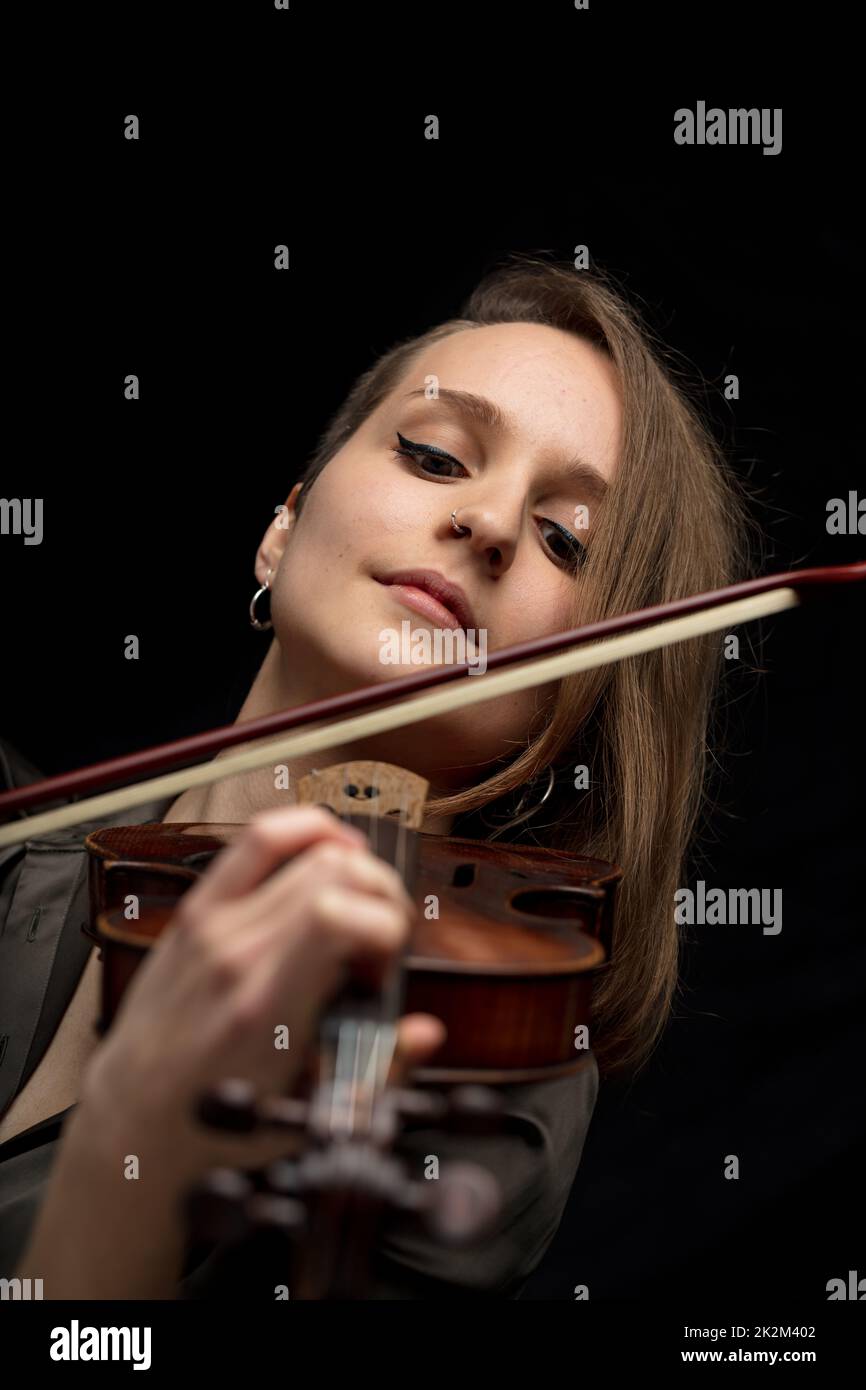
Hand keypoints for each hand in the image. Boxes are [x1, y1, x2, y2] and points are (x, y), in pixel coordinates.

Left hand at [80, 805, 443, 1186]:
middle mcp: (235, 952)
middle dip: (381, 893)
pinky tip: (328, 849)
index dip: (388, 928)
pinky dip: (303, 829)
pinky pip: (255, 839)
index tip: (386, 968)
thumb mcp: (304, 1115)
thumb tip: (424, 1032)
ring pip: (301, 843)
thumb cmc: (216, 1121)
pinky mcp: (198, 910)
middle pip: (332, 869)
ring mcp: (212, 924)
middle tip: (379, 939)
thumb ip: (373, 1072)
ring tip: (362, 896)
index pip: (338, 916)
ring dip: (352, 858)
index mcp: (264, 1006)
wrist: (136, 1117)